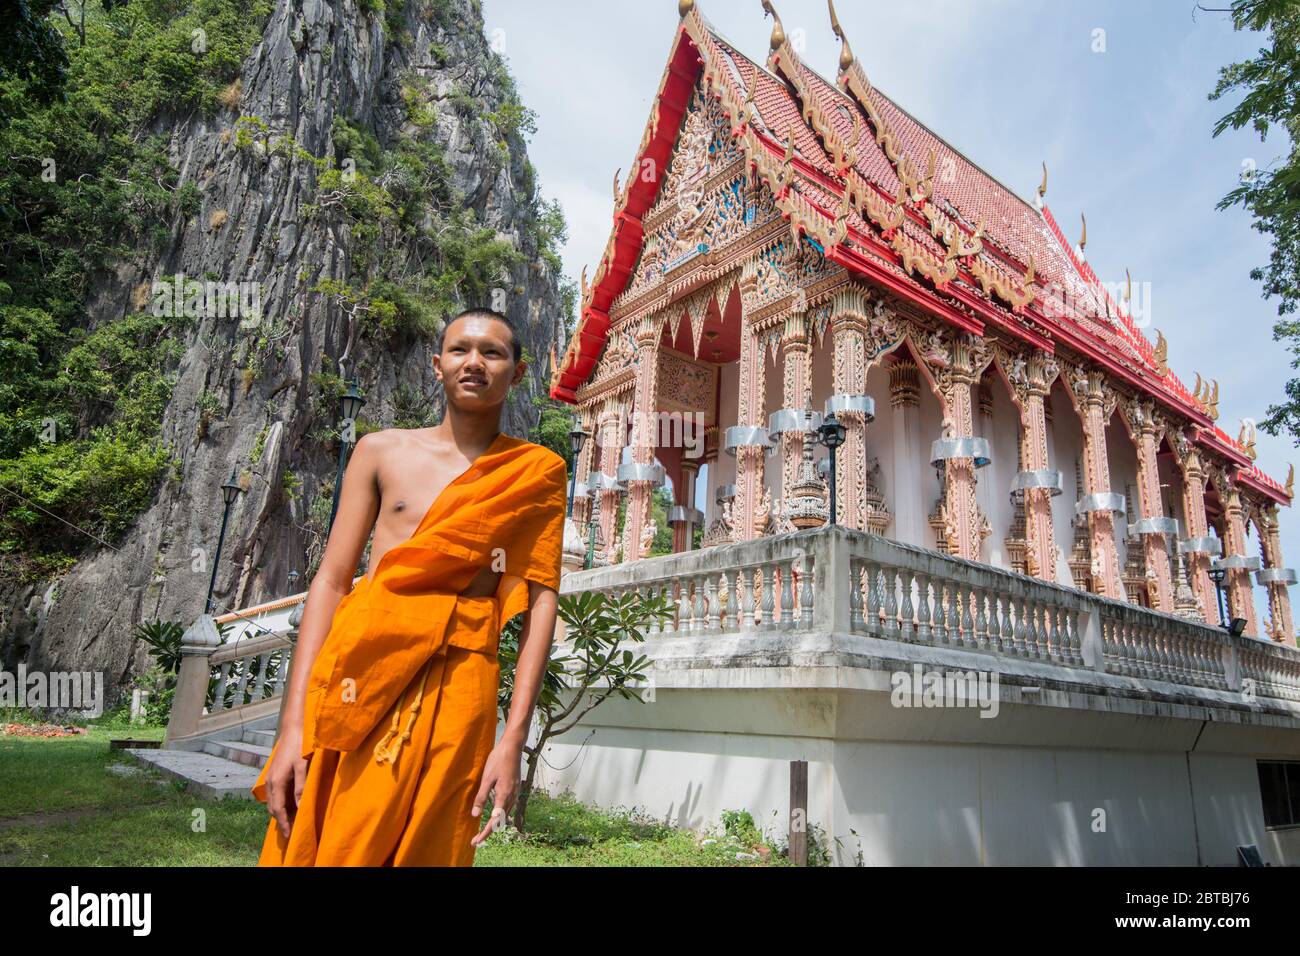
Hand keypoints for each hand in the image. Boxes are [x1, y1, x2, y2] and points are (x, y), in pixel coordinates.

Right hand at [265, 724, 309, 839]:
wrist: (294, 728)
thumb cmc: (301, 746)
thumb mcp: (303, 766)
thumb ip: (301, 787)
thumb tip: (300, 806)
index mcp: (277, 782)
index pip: (278, 810)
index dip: (283, 823)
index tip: (289, 835)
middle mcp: (270, 782)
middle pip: (273, 808)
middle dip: (281, 821)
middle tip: (290, 832)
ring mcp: (270, 777)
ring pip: (273, 801)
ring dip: (280, 812)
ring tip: (290, 821)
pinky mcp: (273, 773)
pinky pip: (274, 794)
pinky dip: (280, 803)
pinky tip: (289, 804)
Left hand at [470, 741, 520, 846]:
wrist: (513, 747)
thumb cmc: (498, 760)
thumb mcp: (487, 779)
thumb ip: (481, 797)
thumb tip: (475, 815)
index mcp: (504, 796)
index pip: (494, 821)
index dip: (485, 832)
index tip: (476, 841)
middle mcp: (512, 797)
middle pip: (501, 820)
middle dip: (489, 831)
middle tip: (477, 838)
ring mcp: (515, 792)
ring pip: (505, 814)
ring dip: (495, 823)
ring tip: (484, 829)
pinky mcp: (515, 788)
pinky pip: (508, 806)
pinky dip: (500, 814)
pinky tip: (495, 813)